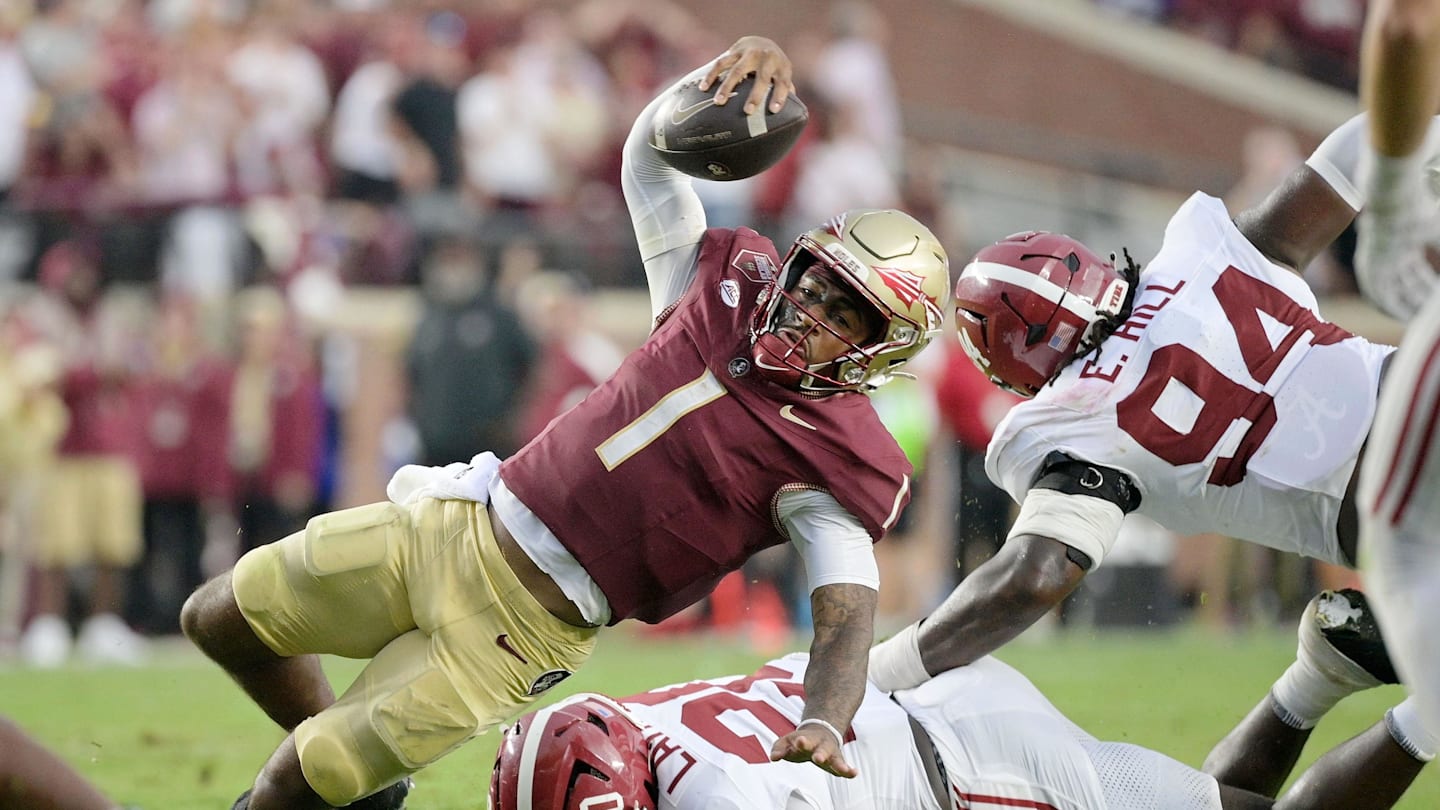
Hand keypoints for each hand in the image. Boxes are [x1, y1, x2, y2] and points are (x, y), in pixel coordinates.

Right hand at [699, 35, 794, 114]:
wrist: (762, 42)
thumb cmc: (774, 68)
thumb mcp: (782, 77)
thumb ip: (785, 93)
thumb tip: (791, 114)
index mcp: (782, 67)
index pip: (783, 83)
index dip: (779, 96)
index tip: (773, 111)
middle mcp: (767, 58)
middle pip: (761, 77)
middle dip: (755, 95)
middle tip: (748, 111)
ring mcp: (750, 52)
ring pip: (737, 70)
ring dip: (727, 86)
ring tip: (719, 102)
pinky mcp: (735, 50)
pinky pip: (721, 63)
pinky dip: (711, 75)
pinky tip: (703, 87)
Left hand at [770, 721, 856, 777]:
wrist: (821, 730)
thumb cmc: (800, 741)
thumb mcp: (787, 742)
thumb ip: (779, 748)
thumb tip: (773, 758)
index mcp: (806, 740)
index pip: (802, 741)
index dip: (801, 742)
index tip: (799, 741)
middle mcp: (820, 745)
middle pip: (821, 749)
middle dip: (820, 753)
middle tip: (818, 758)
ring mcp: (830, 753)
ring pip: (835, 758)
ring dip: (839, 764)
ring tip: (844, 769)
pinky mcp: (837, 761)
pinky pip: (844, 766)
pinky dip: (849, 771)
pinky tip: (854, 773)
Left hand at [1355, 153, 1439, 320]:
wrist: (1397, 199)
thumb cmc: (1423, 211)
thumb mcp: (1439, 233)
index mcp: (1403, 243)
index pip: (1414, 272)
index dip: (1427, 286)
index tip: (1436, 300)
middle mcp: (1388, 254)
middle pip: (1403, 283)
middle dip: (1418, 300)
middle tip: (1429, 316)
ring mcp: (1376, 259)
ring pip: (1390, 290)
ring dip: (1405, 306)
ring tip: (1418, 321)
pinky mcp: (1367, 265)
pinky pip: (1377, 292)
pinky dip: (1390, 305)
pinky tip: (1402, 316)